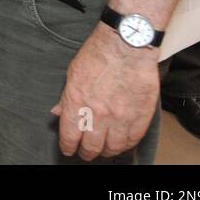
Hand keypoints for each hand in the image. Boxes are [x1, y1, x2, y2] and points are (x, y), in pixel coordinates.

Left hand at [51, 22, 158, 160]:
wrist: (127, 45)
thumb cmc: (99, 54)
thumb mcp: (73, 73)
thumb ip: (66, 97)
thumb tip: (58, 113)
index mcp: (77, 102)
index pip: (69, 135)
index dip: (68, 146)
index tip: (68, 149)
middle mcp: (98, 114)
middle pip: (91, 145)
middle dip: (86, 152)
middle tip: (86, 154)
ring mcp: (120, 117)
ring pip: (112, 147)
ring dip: (106, 151)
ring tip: (103, 150)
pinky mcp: (141, 116)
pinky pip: (132, 140)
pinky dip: (125, 145)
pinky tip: (120, 144)